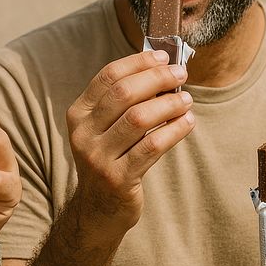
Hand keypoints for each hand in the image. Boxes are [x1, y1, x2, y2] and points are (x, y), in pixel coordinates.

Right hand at [66, 50, 194, 236]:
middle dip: (157, 79)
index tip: (162, 56)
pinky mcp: (118, 178)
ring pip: (139, 119)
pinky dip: (174, 131)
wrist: (99, 209)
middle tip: (180, 74)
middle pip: (124, 94)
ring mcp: (98, 158)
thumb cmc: (111, 158)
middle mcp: (83, 134)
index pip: (108, 77)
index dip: (137, 62)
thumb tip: (163, 68)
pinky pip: (152, 147)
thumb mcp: (106, 129)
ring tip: (187, 99)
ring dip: (169, 104)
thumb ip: (125, 102)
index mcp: (78, 114)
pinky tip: (187, 122)